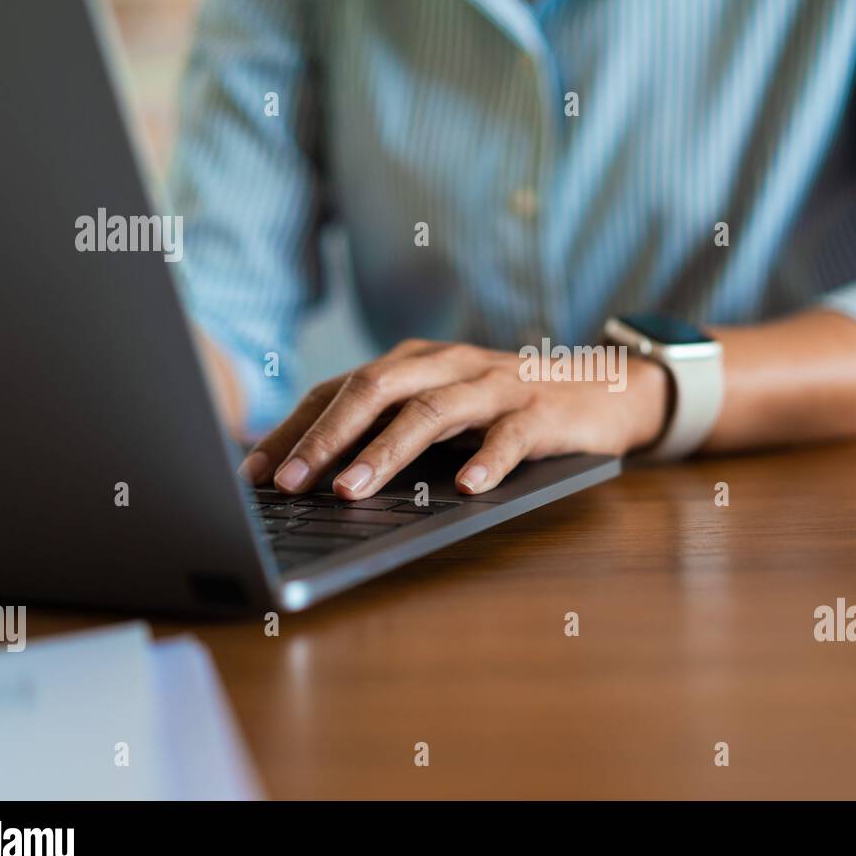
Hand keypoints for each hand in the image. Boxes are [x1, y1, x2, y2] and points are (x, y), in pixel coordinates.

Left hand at [237, 339, 668, 496]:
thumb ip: (390, 428)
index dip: (292, 429)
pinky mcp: (541, 412)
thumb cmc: (506, 407)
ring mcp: (495, 386)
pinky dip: (486, 461)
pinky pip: (509, 437)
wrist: (602, 388)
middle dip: (324, 438)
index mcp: (414, 363)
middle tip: (288, 484)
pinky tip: (466, 488)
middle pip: (374, 390)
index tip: (253, 473)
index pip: (338, 390)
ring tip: (350, 491)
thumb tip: (312, 476)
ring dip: (385, 452)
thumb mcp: (442, 410)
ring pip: (431, 412)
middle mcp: (447, 365)